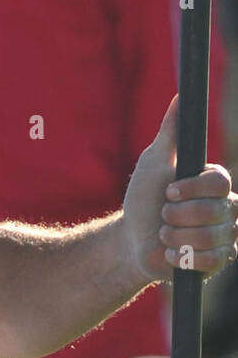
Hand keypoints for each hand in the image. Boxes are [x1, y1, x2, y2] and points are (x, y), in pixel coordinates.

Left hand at [123, 97, 236, 282]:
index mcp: (217, 183)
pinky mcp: (217, 261)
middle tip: (162, 216)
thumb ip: (170, 132)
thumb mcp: (153, 163)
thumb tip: (180, 96)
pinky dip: (184, 258)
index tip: (168, 192)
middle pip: (216, 211)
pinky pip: (212, 260)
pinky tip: (171, 253)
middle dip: (178, 216)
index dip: (191, 190)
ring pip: (213, 237)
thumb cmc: (142, 201)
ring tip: (163, 235)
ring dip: (177, 237)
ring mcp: (225, 235)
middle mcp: (228, 207)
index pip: (220, 183)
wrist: (130, 243)